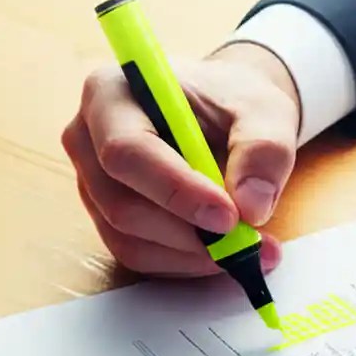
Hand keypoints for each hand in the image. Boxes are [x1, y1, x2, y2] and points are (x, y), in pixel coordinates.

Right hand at [62, 42, 299, 275]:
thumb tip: (251, 207)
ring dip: (192, 255)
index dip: (175, 190)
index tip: (228, 216)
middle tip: (250, 242)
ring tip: (251, 249)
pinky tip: (227, 253)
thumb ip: (263, 151)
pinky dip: (187, 262)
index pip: (127, 151)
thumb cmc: (235, 102)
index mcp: (112, 93)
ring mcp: (93, 184)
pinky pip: (140, 254)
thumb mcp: (266, 111)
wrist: (227, 113)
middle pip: (122, 205)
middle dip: (188, 233)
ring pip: (129, 240)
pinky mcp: (108, 218)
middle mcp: (89, 140)